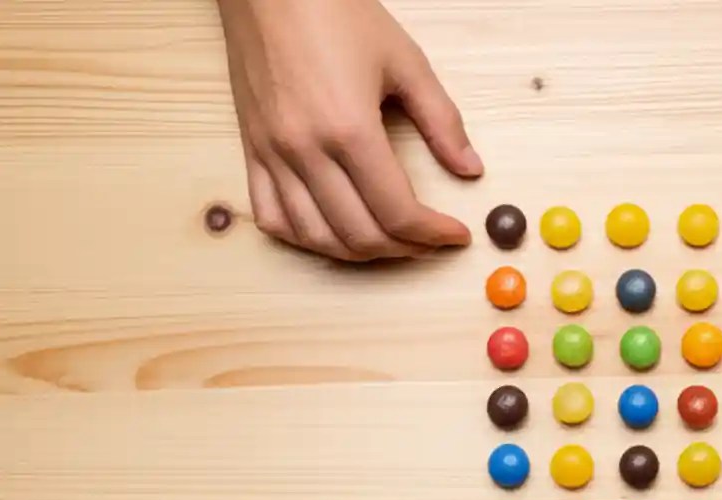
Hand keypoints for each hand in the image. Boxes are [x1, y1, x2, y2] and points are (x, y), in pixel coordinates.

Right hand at [218, 0, 479, 260]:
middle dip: (404, 249)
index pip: (397, 212)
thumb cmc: (335, 12)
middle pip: (359, 234)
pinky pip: (272, 217)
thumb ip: (442, 121)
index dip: (433, 234)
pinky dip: (305, 238)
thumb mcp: (405, 62)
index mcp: (349, 129)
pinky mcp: (250, 150)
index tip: (456, 236)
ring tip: (391, 241)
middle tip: (430, 242)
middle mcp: (305, 150)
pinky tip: (333, 231)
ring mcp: (272, 154)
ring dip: (359, 253)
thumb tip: (471, 169)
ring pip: (315, 237)